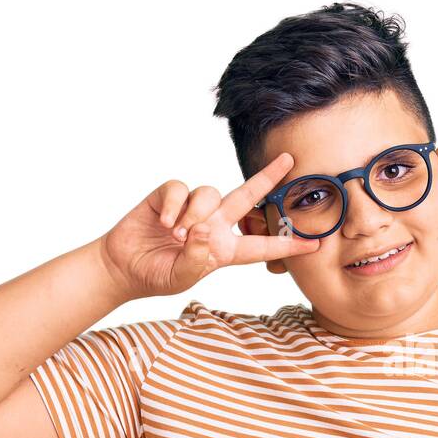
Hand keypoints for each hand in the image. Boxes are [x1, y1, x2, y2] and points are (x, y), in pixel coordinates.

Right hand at [96, 152, 319, 299]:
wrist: (122, 266)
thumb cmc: (156, 275)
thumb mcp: (181, 278)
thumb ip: (197, 260)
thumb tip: (204, 233)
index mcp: (224, 248)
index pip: (262, 245)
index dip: (287, 245)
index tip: (315, 243)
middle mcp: (213, 224)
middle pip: (246, 196)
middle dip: (267, 177)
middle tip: (290, 160)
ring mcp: (192, 208)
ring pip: (210, 193)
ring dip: (195, 213)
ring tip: (176, 235)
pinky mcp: (168, 196)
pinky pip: (180, 189)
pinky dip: (173, 205)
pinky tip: (162, 223)